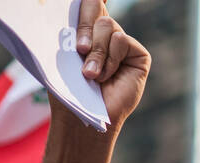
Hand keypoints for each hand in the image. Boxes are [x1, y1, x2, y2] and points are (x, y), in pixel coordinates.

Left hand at [75, 0, 150, 125]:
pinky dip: (110, 59)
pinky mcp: (137, 55)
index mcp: (82, 27)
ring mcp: (121, 43)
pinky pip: (121, 40)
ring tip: (90, 74)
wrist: (83, 115)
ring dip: (96, 52)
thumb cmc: (69, 88)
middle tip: (78, 50)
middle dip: (83, 25)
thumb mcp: (62, 52)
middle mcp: (103, 32)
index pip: (87, 3)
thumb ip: (69, 28)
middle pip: (94, 5)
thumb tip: (89, 6)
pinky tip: (107, 76)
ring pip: (107, 24)